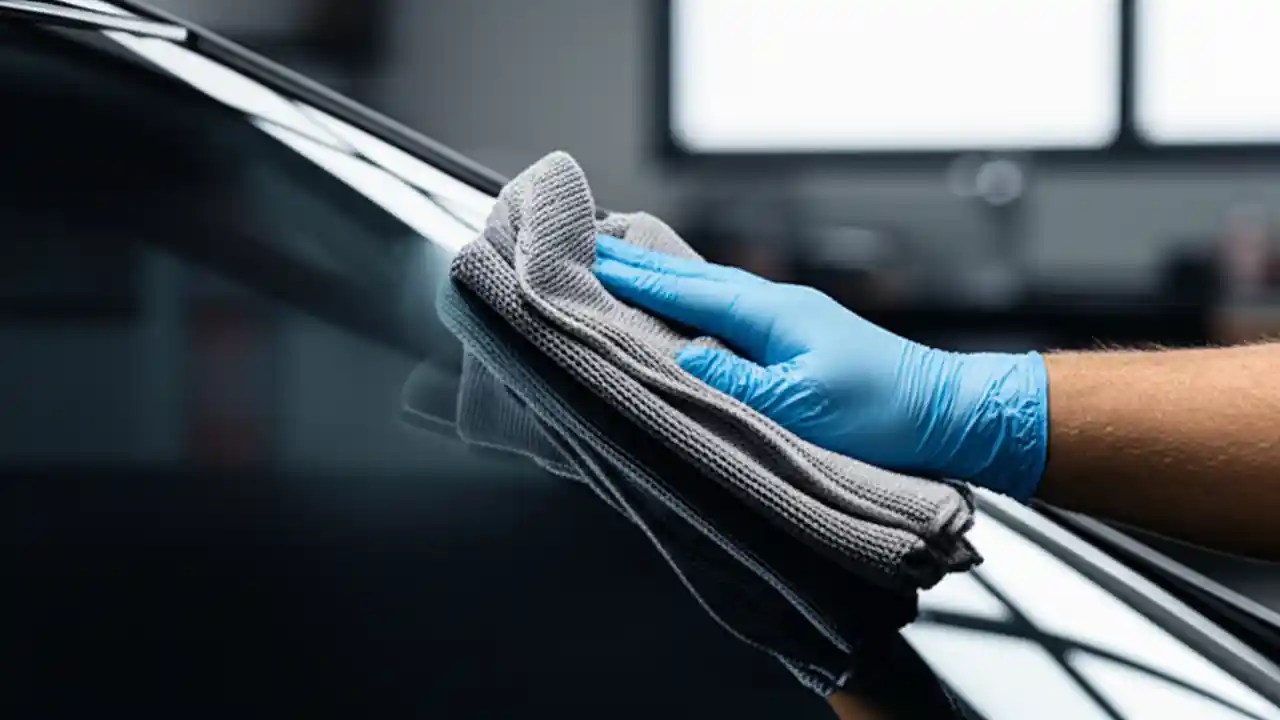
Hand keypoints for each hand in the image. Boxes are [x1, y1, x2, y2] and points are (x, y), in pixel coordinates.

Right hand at [593, 234, 1047, 499]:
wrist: (947, 409)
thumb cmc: (882, 413)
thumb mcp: (802, 407)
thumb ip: (737, 383)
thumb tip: (685, 358)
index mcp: (772, 316)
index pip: (688, 291)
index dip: (637, 277)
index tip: (592, 258)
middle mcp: (779, 305)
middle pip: (696, 276)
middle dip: (643, 263)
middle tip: (595, 245)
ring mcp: (793, 315)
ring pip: (714, 286)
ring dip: (668, 275)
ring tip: (629, 265)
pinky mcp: (802, 333)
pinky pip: (734, 304)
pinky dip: (699, 295)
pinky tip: (691, 302)